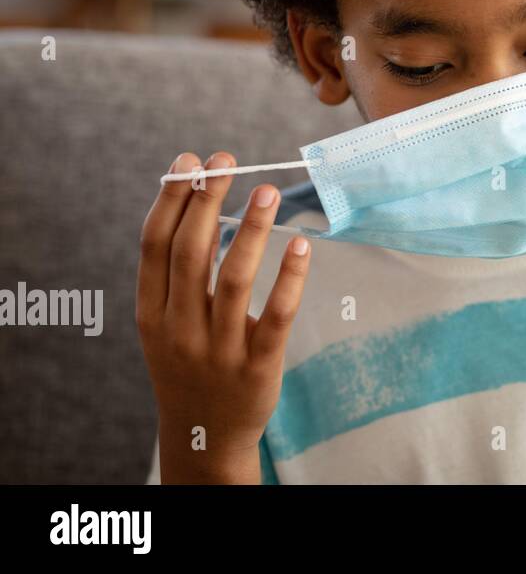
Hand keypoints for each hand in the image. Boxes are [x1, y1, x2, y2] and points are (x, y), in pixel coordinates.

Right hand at [137, 152, 311, 482]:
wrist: (202, 439)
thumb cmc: (188, 365)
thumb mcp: (163, 324)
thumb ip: (173, 275)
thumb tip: (194, 199)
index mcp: (150, 313)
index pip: (154, 246)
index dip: (169, 200)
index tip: (187, 162)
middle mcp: (179, 329)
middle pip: (190, 254)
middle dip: (206, 201)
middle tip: (227, 160)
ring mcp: (218, 349)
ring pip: (233, 280)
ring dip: (249, 230)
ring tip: (266, 190)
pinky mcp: (257, 366)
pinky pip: (276, 315)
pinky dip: (289, 278)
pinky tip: (301, 246)